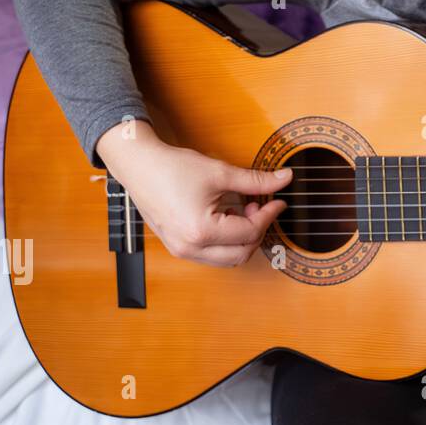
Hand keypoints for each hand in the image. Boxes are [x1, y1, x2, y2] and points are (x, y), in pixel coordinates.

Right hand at [96, 120, 289, 266]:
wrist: (139, 166)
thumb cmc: (173, 168)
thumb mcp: (221, 173)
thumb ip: (256, 180)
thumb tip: (285, 179)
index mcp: (201, 232)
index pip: (250, 232)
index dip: (269, 215)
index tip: (278, 201)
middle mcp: (190, 248)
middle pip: (241, 253)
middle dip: (257, 231)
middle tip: (260, 206)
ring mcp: (181, 250)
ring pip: (227, 258)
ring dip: (242, 238)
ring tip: (243, 210)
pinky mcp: (177, 246)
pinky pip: (211, 254)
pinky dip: (226, 241)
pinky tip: (228, 216)